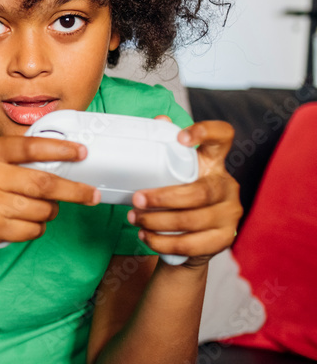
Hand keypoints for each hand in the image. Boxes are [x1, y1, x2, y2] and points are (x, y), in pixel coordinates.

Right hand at [0, 136, 99, 253]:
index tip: (82, 153)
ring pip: (42, 210)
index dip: (61, 150)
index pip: (32, 147)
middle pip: (45, 183)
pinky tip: (26, 222)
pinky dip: (37, 228)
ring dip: (50, 212)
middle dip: (74, 191)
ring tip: (42, 209)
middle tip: (91, 194)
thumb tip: (56, 162)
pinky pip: (31, 230)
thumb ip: (13, 159)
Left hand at [129, 120, 240, 266]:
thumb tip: (160, 120)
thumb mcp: (174, 173)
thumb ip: (166, 150)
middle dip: (164, 197)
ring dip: (157, 221)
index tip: (181, 138)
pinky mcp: (223, 239)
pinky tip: (145, 236)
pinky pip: (189, 244)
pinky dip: (162, 242)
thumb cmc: (179, 198)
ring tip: (134, 218)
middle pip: (201, 192)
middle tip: (136, 199)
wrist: (193, 240)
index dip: (207, 133)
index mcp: (213, 164)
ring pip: (192, 221)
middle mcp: (226, 186)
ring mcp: (229, 214)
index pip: (222, 138)